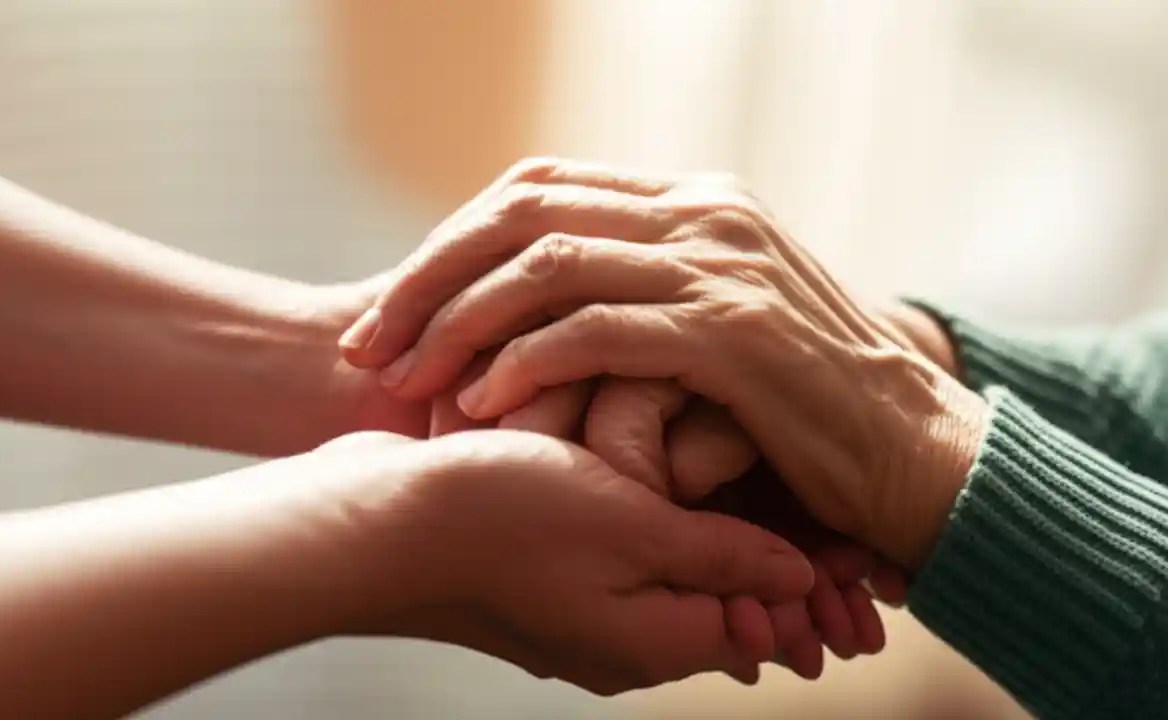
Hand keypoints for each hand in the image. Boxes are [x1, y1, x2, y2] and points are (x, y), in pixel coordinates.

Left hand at [340, 159, 988, 568]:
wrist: (913, 452)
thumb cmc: (800, 406)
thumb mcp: (716, 321)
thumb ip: (640, 288)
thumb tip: (531, 298)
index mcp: (694, 199)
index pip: (538, 189)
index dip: (452, 244)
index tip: (395, 308)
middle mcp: (704, 213)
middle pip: (523, 214)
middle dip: (431, 278)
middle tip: (373, 343)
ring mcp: (721, 265)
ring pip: (548, 266)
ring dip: (460, 323)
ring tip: (408, 379)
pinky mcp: (731, 332)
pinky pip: (596, 331)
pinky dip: (525, 364)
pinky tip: (483, 403)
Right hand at [490, 377, 902, 677]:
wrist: (368, 522)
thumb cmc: (495, 518)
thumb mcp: (627, 526)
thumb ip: (720, 555)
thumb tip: (798, 578)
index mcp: (655, 640)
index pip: (766, 625)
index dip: (813, 581)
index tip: (844, 531)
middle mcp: (621, 640)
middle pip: (723, 603)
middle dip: (766, 554)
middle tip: (799, 483)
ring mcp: (576, 612)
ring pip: (670, 569)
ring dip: (704, 526)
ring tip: (732, 460)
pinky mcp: (539, 576)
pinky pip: (617, 552)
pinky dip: (647, 517)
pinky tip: (650, 463)